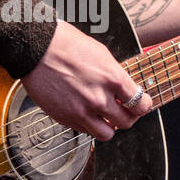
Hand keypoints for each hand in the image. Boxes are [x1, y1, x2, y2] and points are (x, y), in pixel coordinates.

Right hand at [21, 20, 152, 138]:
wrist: (36, 49)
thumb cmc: (66, 44)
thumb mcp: (101, 54)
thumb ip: (114, 75)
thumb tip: (123, 89)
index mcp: (112, 78)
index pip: (140, 104)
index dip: (143, 105)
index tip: (141, 104)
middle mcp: (99, 98)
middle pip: (126, 122)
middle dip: (128, 117)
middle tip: (124, 111)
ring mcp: (82, 111)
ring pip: (107, 134)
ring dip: (108, 126)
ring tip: (105, 117)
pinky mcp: (65, 118)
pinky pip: (84, 130)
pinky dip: (88, 124)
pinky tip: (84, 111)